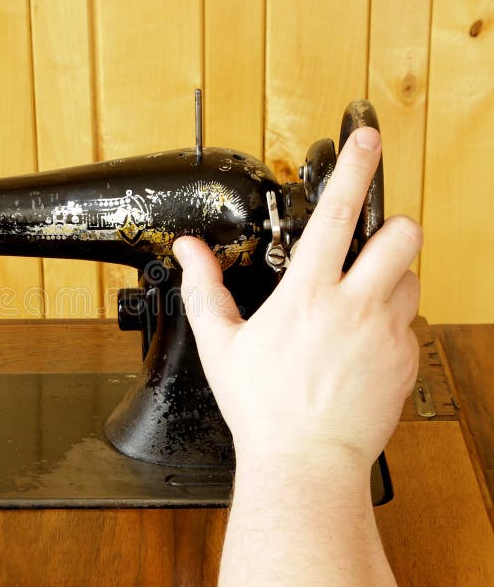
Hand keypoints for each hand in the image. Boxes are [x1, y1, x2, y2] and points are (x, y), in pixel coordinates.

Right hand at [174, 126, 420, 469]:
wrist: (306, 461)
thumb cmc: (263, 406)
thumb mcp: (221, 343)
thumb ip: (204, 287)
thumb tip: (188, 251)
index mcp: (306, 294)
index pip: (336, 214)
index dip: (355, 167)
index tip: (367, 140)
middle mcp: (354, 306)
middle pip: (402, 236)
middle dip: (392, 226)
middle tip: (370, 241)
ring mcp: (386, 333)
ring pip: (412, 277)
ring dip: (393, 276)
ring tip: (361, 300)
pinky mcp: (405, 361)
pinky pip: (411, 324)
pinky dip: (392, 322)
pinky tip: (361, 347)